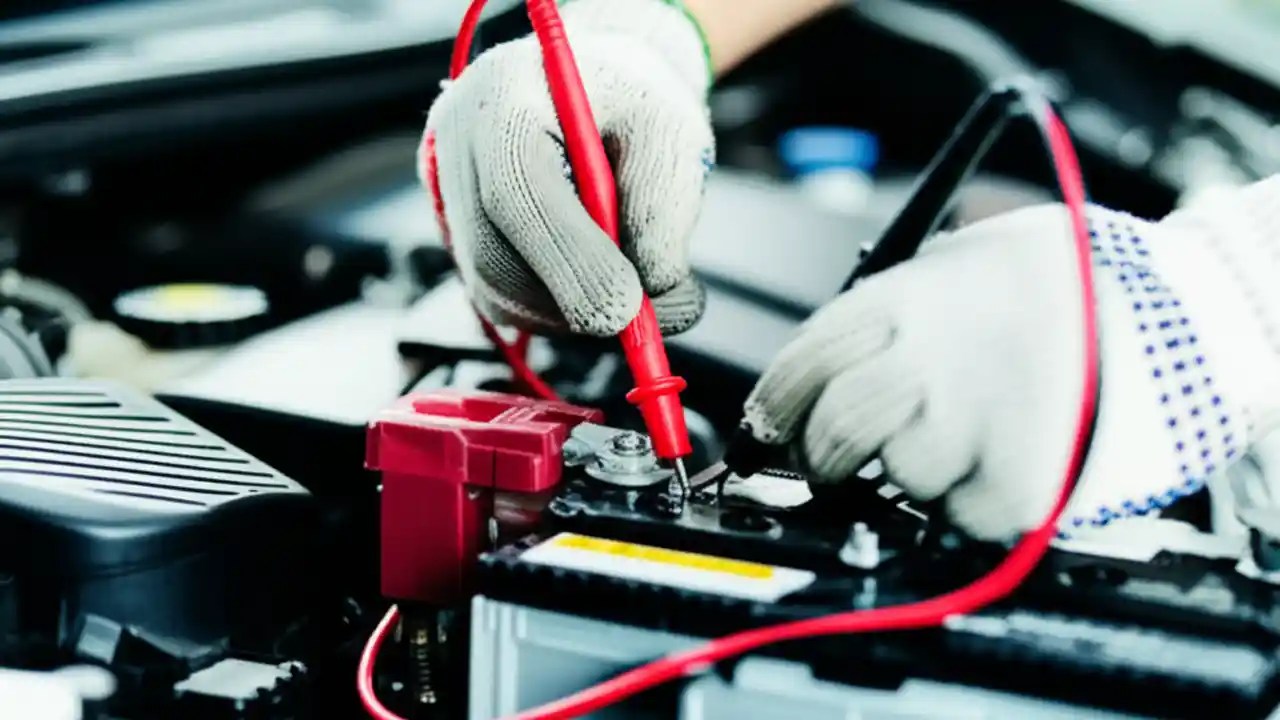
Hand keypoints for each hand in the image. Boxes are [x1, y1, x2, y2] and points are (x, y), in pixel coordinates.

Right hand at [422, 0, 713, 336]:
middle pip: (492, 257)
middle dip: (572, 302)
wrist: (599, 87)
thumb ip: (662, 207)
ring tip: (634, 292)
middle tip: (642, 319)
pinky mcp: (459, 236)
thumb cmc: (636, 103)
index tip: (627, 306)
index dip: (570, 259)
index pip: (516, 191)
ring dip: (570, 313)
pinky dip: (554, 310)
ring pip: (496, 292)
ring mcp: (449, 194)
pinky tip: (597, 283)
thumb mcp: (671, 133)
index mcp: (504, 96)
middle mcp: (457, 146)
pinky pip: (500, 298)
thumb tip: (648, 291)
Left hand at [744, 180, 1279, 539]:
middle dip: (822, 454)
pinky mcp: (1012, 483)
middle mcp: (925, 360)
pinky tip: (1001, 455)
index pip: (802, 363)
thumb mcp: (955, 262)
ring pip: (897, 477)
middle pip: (832, 432)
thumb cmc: (1055, 282)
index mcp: (904, 300)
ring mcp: (969, 424)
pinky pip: (958, 514)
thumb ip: (885, 312)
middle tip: (834, 458)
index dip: (773, 404)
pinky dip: (971, 499)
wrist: (1162, 308)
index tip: (766, 426)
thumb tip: (818, 371)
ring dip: (918, 468)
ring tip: (968, 429)